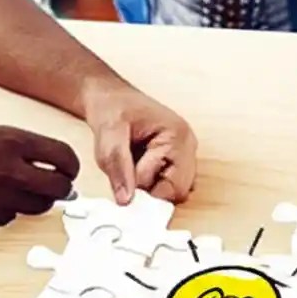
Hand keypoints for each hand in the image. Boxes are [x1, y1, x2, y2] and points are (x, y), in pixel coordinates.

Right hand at [0, 123, 78, 227]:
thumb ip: (14, 145)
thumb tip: (42, 160)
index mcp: (11, 141)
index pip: (64, 156)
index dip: (70, 166)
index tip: (68, 169)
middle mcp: (11, 171)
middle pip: (60, 188)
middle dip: (63, 189)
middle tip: (58, 187)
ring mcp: (0, 198)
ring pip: (38, 207)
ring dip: (37, 201)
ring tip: (21, 190)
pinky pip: (11, 217)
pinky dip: (8, 210)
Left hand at [83, 81, 197, 204]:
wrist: (110, 98)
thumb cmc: (113, 108)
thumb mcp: (108, 134)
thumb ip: (118, 166)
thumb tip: (126, 200)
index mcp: (178, 136)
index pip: (172, 186)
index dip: (145, 188)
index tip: (125, 176)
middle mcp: (188, 146)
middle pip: (177, 191)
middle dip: (150, 189)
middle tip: (129, 170)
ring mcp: (184, 155)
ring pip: (173, 191)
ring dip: (150, 187)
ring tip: (134, 164)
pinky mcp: (176, 161)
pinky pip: (168, 186)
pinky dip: (152, 184)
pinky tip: (139, 167)